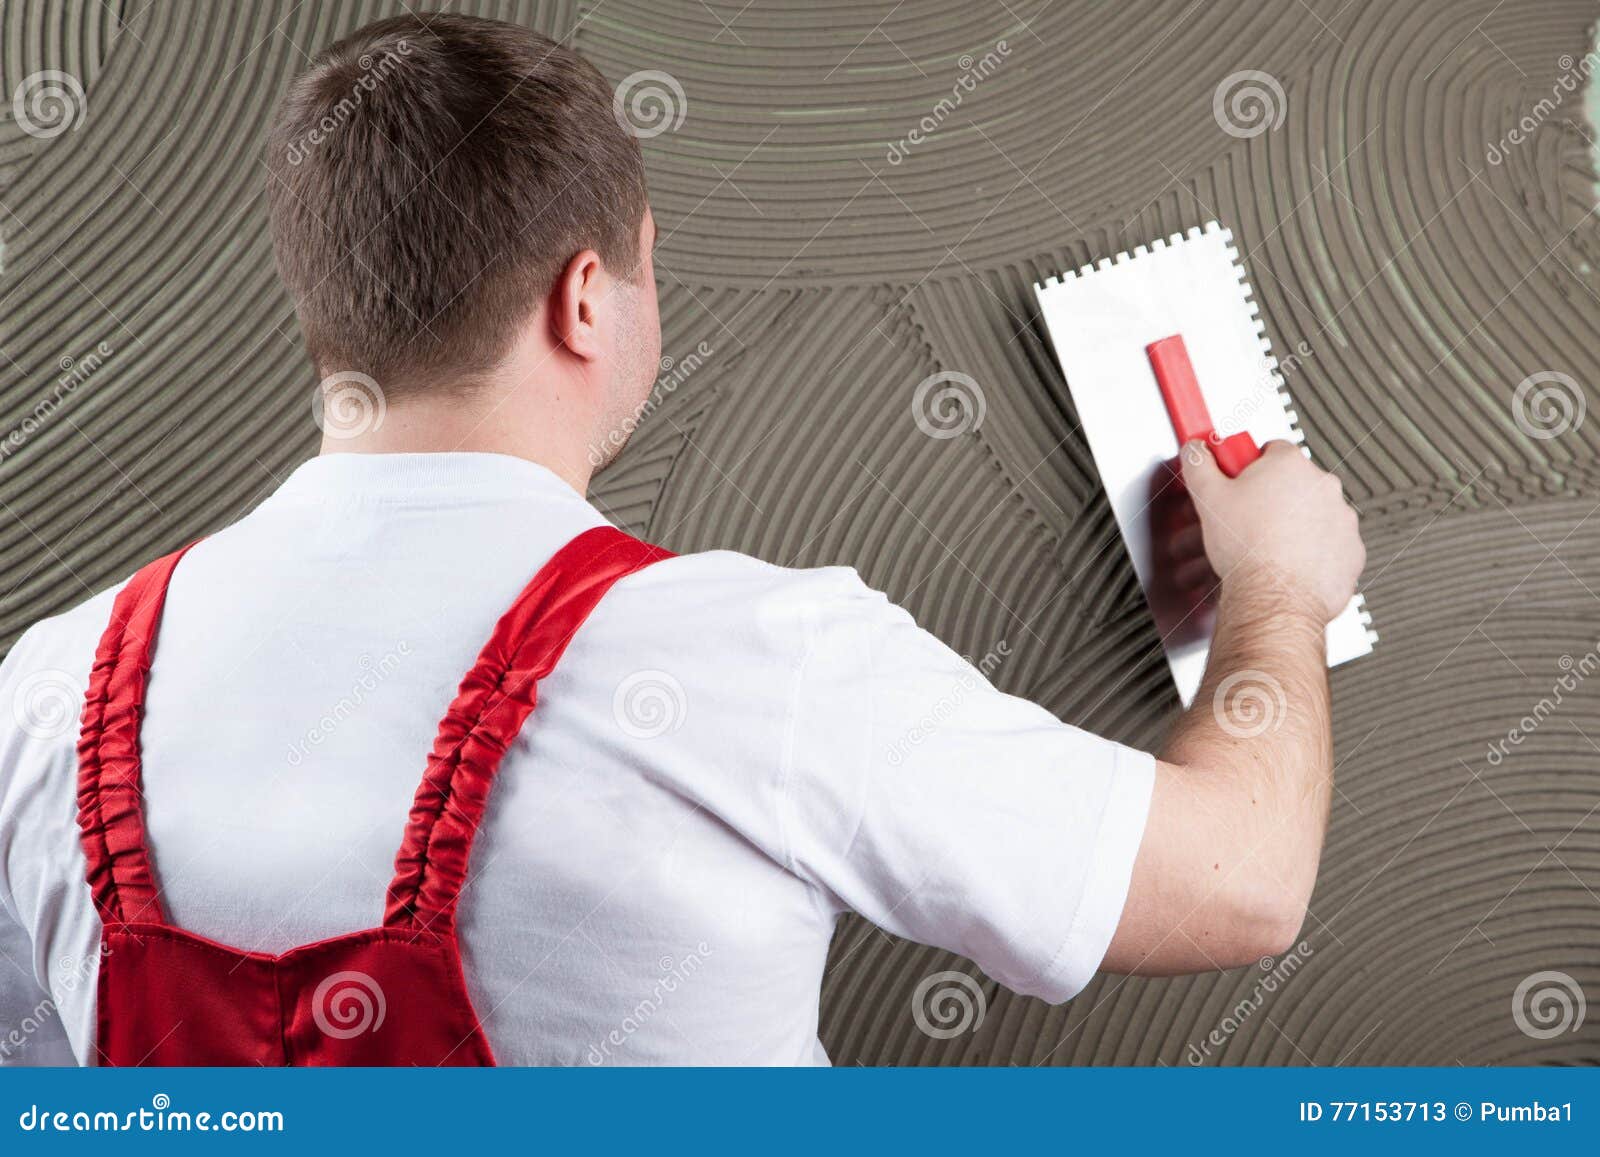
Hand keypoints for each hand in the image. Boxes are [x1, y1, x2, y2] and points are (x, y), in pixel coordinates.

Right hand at [1178, 439, 1364, 622]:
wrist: (1275, 597)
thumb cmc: (1248, 550)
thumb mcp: (1208, 500)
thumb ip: (1200, 466)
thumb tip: (1196, 452)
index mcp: (1289, 465)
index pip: (1271, 449)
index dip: (1251, 466)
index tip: (1241, 480)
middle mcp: (1322, 486)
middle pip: (1294, 482)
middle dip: (1273, 497)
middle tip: (1250, 519)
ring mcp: (1342, 518)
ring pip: (1314, 513)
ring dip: (1295, 524)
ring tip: (1268, 545)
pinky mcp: (1352, 549)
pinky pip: (1331, 543)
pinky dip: (1313, 550)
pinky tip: (1289, 561)